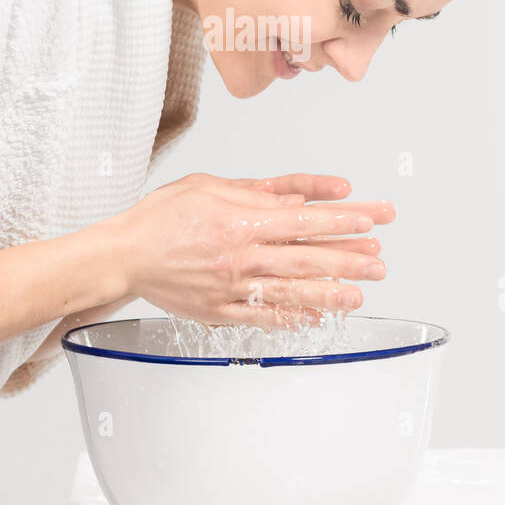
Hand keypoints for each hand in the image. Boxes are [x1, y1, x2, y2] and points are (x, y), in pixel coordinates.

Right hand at [116, 171, 394, 329]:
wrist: (124, 255)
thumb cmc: (163, 215)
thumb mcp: (209, 186)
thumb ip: (254, 193)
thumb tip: (294, 201)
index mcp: (239, 221)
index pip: (302, 222)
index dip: (340, 222)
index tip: (370, 221)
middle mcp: (240, 256)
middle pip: (305, 259)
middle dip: (348, 260)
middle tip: (380, 263)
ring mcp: (231, 287)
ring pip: (290, 293)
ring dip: (329, 294)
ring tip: (359, 295)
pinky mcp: (220, 311)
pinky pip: (263, 317)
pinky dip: (292, 318)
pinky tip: (316, 317)